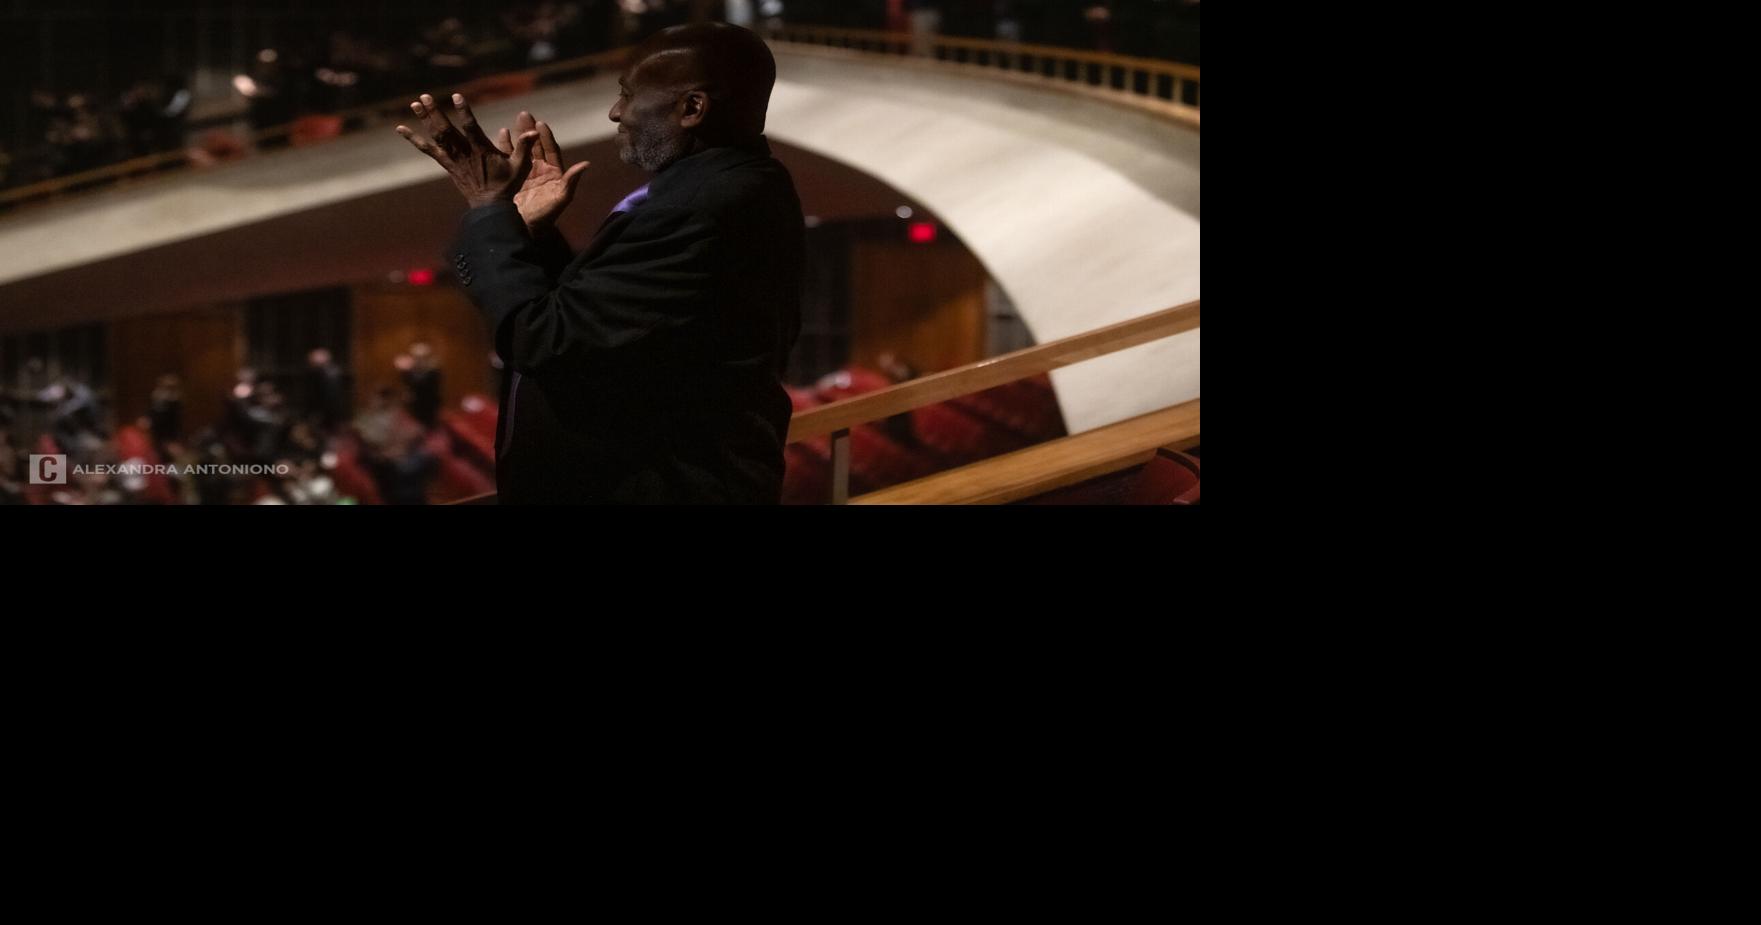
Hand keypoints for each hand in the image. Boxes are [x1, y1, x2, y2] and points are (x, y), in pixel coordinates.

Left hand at [395, 92, 538, 208]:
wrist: (489, 206)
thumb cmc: (506, 186)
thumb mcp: (519, 167)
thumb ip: (524, 147)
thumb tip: (534, 132)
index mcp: (481, 150)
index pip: (471, 127)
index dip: (464, 112)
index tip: (457, 96)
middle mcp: (463, 152)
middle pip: (446, 130)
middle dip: (435, 112)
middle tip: (423, 96)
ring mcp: (453, 158)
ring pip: (436, 136)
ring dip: (425, 119)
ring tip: (414, 104)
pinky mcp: (446, 164)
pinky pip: (428, 150)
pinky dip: (414, 139)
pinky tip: (401, 129)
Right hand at [498, 111, 589, 233]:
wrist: (526, 228)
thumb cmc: (547, 216)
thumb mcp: (561, 198)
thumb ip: (571, 181)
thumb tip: (586, 164)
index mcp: (553, 172)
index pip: (550, 150)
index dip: (546, 136)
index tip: (540, 123)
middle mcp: (539, 170)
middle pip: (535, 145)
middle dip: (529, 129)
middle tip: (523, 114)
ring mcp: (525, 173)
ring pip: (521, 150)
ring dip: (516, 136)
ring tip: (508, 124)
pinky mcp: (511, 177)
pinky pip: (508, 159)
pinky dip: (504, 148)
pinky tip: (499, 136)